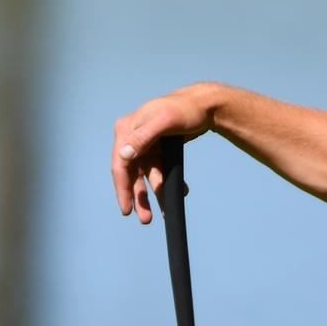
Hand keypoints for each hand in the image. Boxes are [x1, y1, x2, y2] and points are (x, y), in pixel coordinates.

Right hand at [112, 88, 214, 222]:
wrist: (206, 105)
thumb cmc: (186, 109)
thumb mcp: (165, 121)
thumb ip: (143, 137)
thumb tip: (124, 155)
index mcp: (127, 129)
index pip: (120, 164)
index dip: (122, 189)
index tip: (126, 210)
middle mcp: (132, 137)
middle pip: (131, 174)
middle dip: (139, 198)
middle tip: (146, 219)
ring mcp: (144, 144)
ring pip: (146, 176)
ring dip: (156, 193)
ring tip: (166, 211)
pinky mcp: (157, 149)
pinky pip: (159, 171)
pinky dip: (167, 182)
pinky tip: (180, 192)